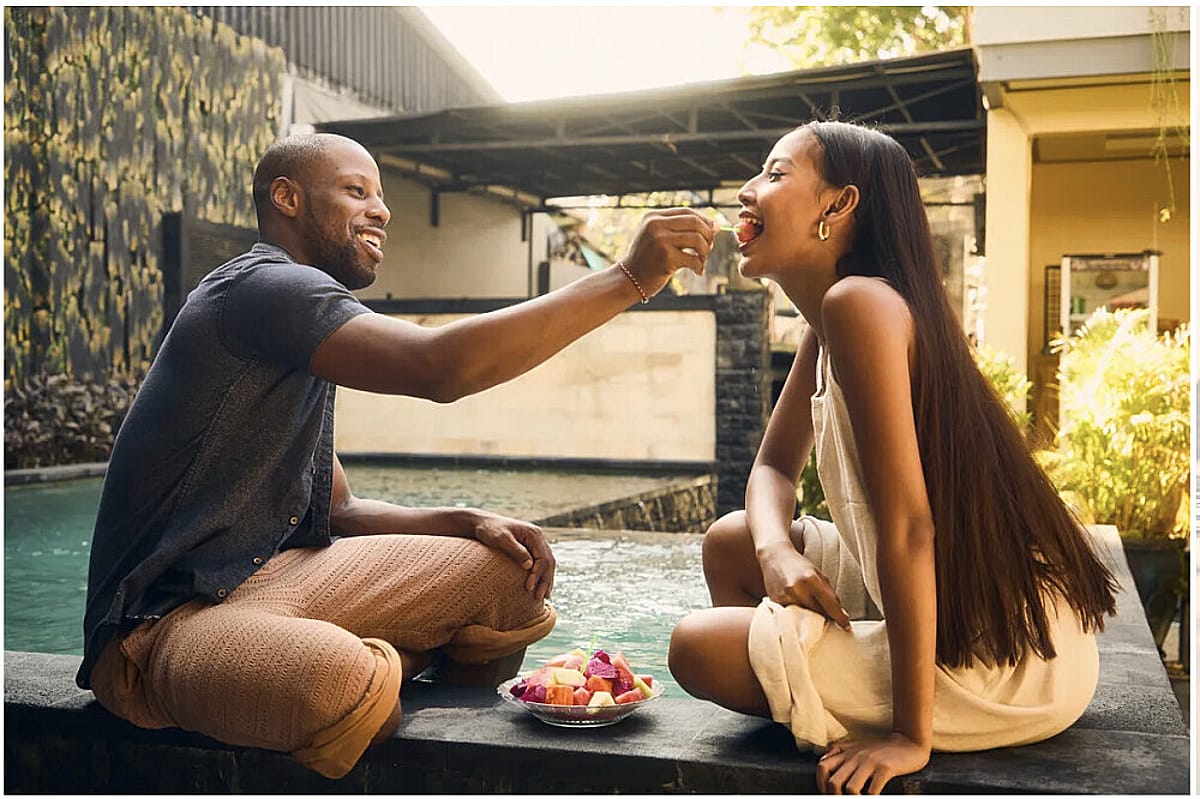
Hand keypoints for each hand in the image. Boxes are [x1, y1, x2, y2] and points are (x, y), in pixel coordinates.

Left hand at [471, 511, 555, 600]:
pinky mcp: (532, 548)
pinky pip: (542, 563)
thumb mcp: (501, 539)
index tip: (528, 587)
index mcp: (534, 534)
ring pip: (548, 563)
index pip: (542, 557)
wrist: (484, 523)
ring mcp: (536, 542)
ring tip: (545, 597)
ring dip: (547, 580)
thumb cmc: (490, 531)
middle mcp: (539, 537)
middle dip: (545, 580)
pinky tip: (541, 586)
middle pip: (549, 562)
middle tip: (540, 597)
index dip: (538, 574)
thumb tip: (530, 565)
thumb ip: (516, 550)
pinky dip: (542, 575)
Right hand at [621, 208, 715, 297]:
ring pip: (697, 239)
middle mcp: (656, 225)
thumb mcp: (657, 237)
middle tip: (709, 248)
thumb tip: (716, 226)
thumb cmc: (647, 260)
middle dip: (707, 235)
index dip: (704, 221)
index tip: (712, 231)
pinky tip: (697, 271)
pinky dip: (700, 266)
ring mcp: (660, 240)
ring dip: (705, 252)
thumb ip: (680, 229)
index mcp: (653, 217)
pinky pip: (693, 259)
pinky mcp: (666, 258)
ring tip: (702, 260)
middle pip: (695, 222)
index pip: (687, 212)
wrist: (628, 279)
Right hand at [759, 543, 850, 629]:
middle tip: (827, 617)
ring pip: (805, 617)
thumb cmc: (798, 565)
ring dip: (811, 618)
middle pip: (818, 613)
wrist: (774, 556)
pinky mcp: (776, 602)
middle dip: (825, 617)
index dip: (840, 618)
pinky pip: (791, 615)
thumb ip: (828, 592)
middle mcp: (798, 588)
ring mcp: (785, 596)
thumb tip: (840, 613)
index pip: (830, 604)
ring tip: (811, 611)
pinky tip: (797, 608)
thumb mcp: (817, 574)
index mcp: (811, 579)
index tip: (847, 627)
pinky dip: (797, 615)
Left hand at [816, 733, 930, 793]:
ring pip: (850, 788)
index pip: (822, 767)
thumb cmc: (882, 747)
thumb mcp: (857, 745)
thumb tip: (822, 760)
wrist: (908, 740)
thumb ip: (840, 751)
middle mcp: (855, 756)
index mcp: (846, 752)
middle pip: (833, 782)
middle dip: (834, 797)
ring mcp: (870, 762)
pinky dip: (870, 798)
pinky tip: (872, 798)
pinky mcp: (885, 769)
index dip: (820, 783)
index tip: (826, 793)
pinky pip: (872, 790)